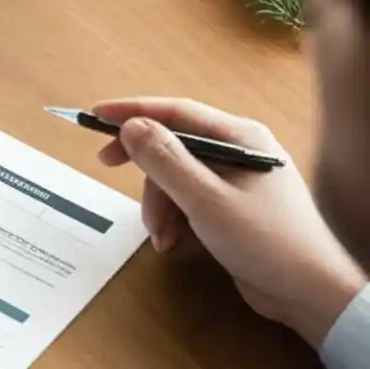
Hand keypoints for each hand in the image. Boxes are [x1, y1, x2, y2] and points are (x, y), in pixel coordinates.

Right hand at [94, 97, 366, 346]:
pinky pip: (187, 201)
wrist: (308, 293)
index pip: (177, 111)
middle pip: (172, 146)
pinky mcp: (230, 208)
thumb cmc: (265, 241)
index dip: (132, 110)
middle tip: (106, 166)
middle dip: (146, 170)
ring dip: (160, 207)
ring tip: (164, 238)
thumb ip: (165, 160)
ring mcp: (234, 181)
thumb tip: (131, 126)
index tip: (95, 116)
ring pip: (175, 178)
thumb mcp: (206, 199)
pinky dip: (175, 221)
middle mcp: (238, 151)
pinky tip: (177, 244)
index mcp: (240, 137)